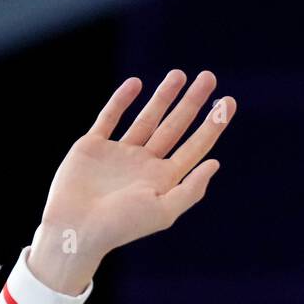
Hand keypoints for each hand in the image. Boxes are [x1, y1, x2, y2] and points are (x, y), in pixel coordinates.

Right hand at [31, 69, 233, 284]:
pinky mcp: (93, 147)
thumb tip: (214, 163)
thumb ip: (190, 190)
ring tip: (179, 74)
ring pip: (147, 119)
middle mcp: (144, 166)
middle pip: (175, 128)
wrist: (75, 228)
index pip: (194, 148)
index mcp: (163, 182)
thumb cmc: (120, 226)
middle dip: (192, 103)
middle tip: (210, 77)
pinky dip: (121, 100)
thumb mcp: (162, 212)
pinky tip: (135, 84)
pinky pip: (110, 118)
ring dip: (163, 97)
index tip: (228, 103)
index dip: (212, 126)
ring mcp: (119, 155)